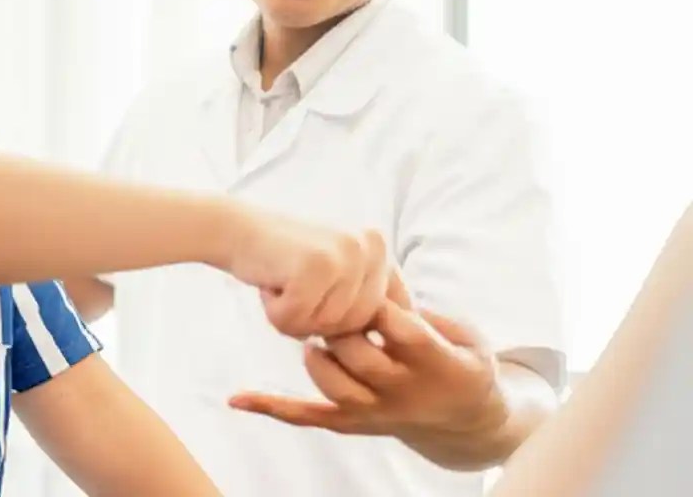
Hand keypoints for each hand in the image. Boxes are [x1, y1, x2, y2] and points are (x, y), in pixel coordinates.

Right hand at [223, 210, 392, 337]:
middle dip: (316, 321)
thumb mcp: (336, 276)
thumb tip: (396, 340)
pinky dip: (276, 314)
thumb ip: (365, 297)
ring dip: (294, 319)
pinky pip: (298, 322)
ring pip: (327, 328)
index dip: (341, 321)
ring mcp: (346, 254)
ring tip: (281, 286)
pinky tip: (270, 285)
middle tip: (292, 290)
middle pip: (354, 327)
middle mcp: (370, 247)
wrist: (234, 230)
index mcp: (379, 249)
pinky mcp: (316, 265)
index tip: (313, 294)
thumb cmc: (282, 263)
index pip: (378, 318)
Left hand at [228, 302, 507, 447]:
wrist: (463, 421)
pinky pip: (308, 417)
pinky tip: (237, 397)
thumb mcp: (464, 332)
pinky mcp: (352, 424)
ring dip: (317, 358)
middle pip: (362, 359)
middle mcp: (404, 393)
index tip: (369, 286)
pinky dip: (271, 406)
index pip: (403, 332)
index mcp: (438, 364)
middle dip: (341, 327)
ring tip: (313, 335)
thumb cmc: (460, 360)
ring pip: (335, 387)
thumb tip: (384, 279)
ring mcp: (376, 412)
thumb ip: (425, 307)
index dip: (380, 306)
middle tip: (330, 303)